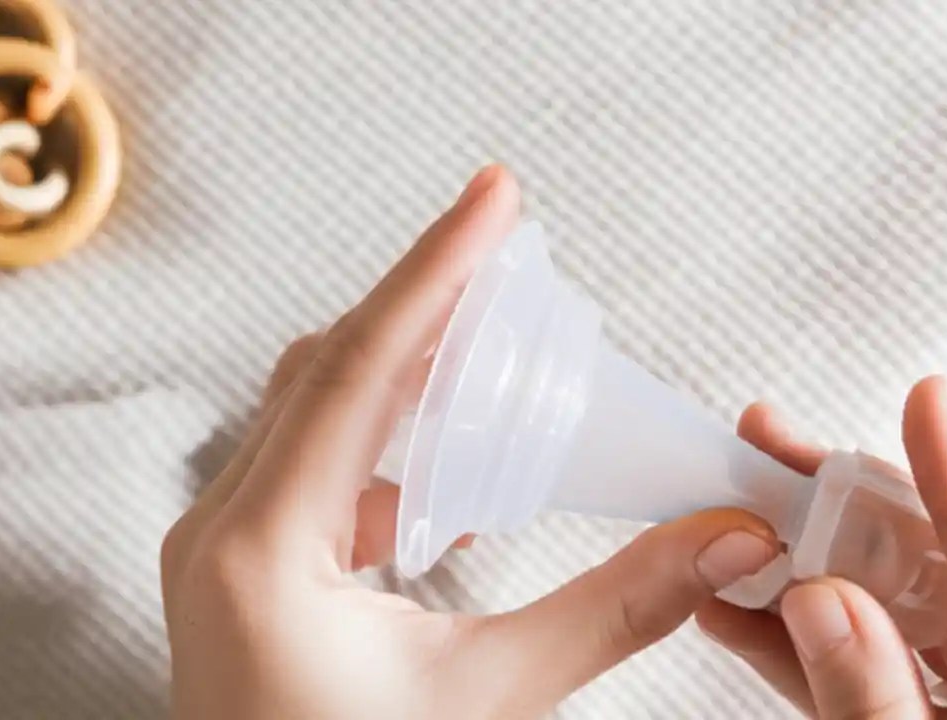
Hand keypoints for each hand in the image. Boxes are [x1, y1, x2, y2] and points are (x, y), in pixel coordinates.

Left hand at [160, 166, 782, 718]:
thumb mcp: (490, 699)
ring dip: (405, 370)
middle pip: (330, 370)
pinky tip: (454, 472)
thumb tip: (721, 540)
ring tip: (491, 344)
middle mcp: (225, 533)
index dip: (435, 272)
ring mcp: (228, 552)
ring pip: (317, 412)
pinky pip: (317, 469)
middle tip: (507, 253)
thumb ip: (614, 612)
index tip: (494, 197)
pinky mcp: (254, 574)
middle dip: (425, 303)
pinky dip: (390, 445)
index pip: (357, 370)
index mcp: (263, 551)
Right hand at [699, 380, 946, 718]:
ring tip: (734, 516)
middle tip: (778, 446)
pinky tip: (737, 605)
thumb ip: (874, 703)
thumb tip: (818, 599)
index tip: (928, 398)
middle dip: (849, 508)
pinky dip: (798, 642)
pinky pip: (859, 672)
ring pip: (887, 617)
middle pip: (939, 578)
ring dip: (804, 570)